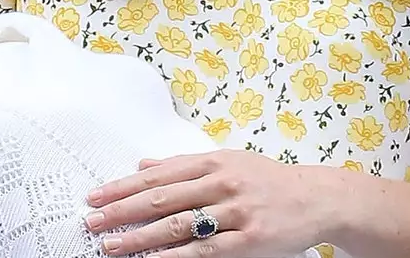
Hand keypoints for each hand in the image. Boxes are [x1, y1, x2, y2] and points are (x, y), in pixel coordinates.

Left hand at [85, 151, 350, 256]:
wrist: (318, 198)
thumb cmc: (269, 181)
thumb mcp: (230, 162)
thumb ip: (186, 165)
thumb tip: (144, 163)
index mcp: (216, 161)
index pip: (160, 174)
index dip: (124, 186)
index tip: (96, 196)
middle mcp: (223, 182)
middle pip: (162, 198)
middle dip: (121, 211)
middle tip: (91, 222)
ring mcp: (236, 211)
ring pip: (178, 225)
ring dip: (139, 236)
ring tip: (110, 245)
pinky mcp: (247, 239)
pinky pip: (204, 250)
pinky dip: (174, 257)